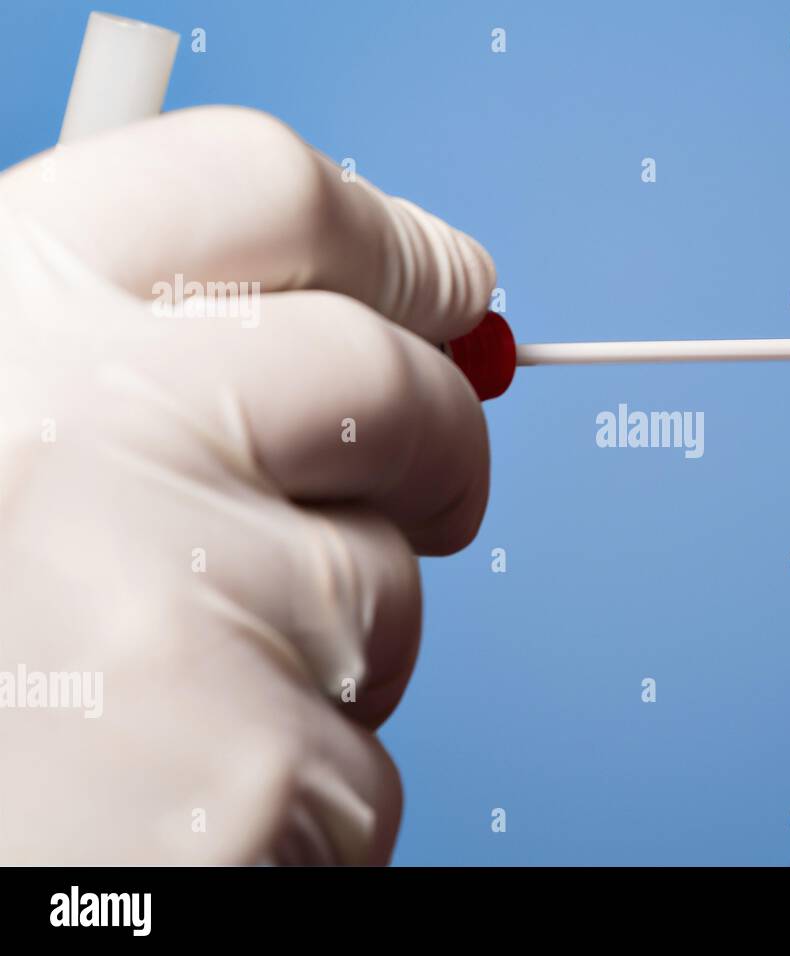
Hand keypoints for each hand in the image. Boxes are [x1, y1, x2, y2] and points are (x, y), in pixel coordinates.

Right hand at [0, 106, 494, 862]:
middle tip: (439, 490)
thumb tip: (363, 320)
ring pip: (383, 580)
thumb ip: (134, 362)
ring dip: (339, 644)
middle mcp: (69, 427)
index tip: (452, 287)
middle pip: (380, 377)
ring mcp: (161, 596)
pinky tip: (183, 805)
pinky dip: (306, 779)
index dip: (387, 241)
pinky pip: (360, 748)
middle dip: (441, 442)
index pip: (256, 190)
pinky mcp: (246, 768)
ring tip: (186, 708)